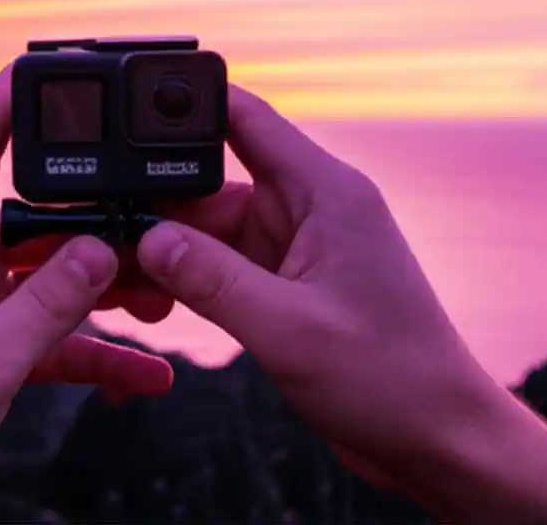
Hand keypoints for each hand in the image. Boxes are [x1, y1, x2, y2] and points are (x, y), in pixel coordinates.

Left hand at [0, 70, 171, 523]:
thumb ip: (49, 302)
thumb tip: (105, 246)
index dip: (8, 107)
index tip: (44, 66)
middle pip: (31, 221)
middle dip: (92, 227)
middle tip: (151, 224)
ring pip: (48, 280)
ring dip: (100, 293)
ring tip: (162, 299)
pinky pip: (48, 339)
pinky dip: (92, 354)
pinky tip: (146, 373)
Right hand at [136, 85, 546, 523]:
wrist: (437, 440)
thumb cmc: (392, 379)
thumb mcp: (287, 327)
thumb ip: (211, 279)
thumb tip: (147, 238)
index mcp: (325, 193)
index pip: (247, 118)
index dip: (187, 105)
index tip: (128, 108)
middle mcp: (309, 209)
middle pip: (211, 181)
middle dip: (159, 205)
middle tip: (109, 232)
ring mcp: (296, 248)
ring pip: (208, 229)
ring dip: (168, 252)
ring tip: (127, 280)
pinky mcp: (287, 286)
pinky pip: (220, 266)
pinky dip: (186, 280)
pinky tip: (153, 299)